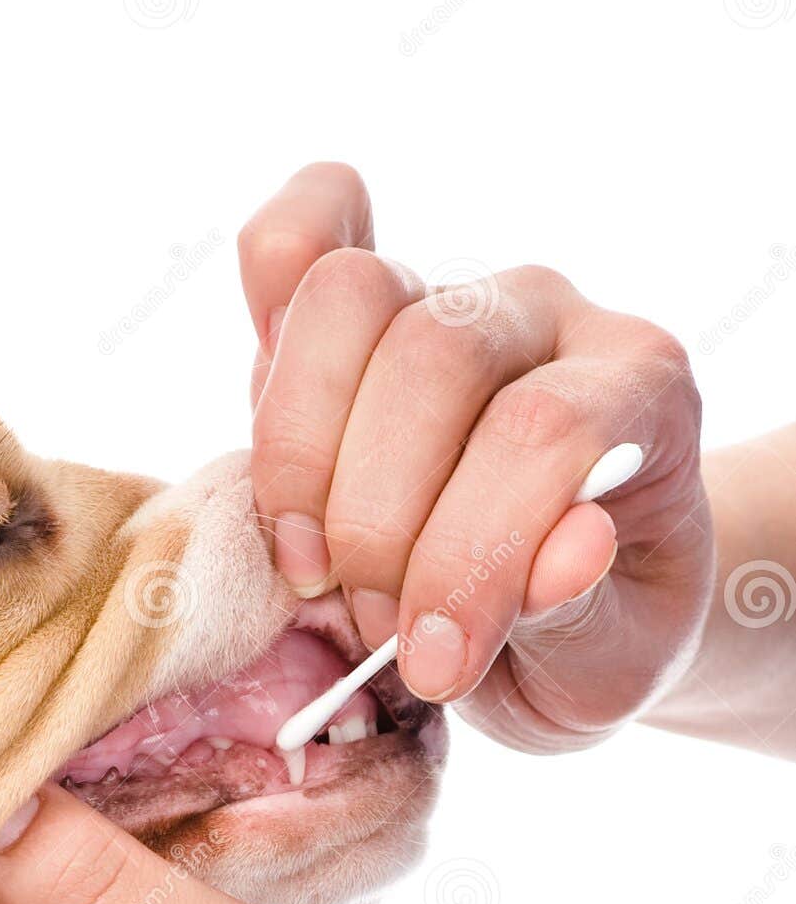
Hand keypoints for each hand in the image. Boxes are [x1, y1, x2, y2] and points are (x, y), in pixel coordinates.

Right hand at [237, 163, 713, 750]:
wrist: (565, 598)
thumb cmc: (592, 625)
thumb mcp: (610, 655)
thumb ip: (583, 608)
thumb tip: (567, 549)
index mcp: (640, 385)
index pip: (540, 431)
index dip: (467, 554)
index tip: (433, 667)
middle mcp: (545, 314)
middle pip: (433, 355)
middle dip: (377, 519)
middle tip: (379, 629)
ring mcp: (444, 293)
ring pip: (348, 296)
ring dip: (300, 455)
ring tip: (313, 569)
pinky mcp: (356, 310)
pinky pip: (300, 236)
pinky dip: (264, 286)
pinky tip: (264, 387)